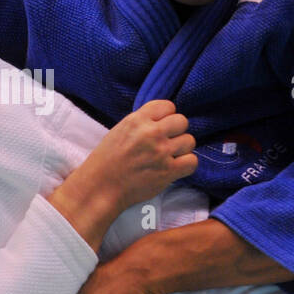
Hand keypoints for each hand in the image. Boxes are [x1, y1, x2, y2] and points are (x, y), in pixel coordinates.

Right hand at [70, 99, 197, 208]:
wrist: (101, 187)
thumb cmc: (107, 160)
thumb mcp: (120, 130)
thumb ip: (142, 122)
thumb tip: (163, 120)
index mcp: (137, 120)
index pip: (168, 106)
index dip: (166, 117)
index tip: (161, 126)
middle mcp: (151, 133)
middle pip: (182, 122)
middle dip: (176, 132)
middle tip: (166, 142)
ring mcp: (161, 152)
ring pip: (189, 141)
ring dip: (182, 149)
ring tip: (169, 156)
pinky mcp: (168, 171)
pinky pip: (192, 161)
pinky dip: (186, 165)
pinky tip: (174, 167)